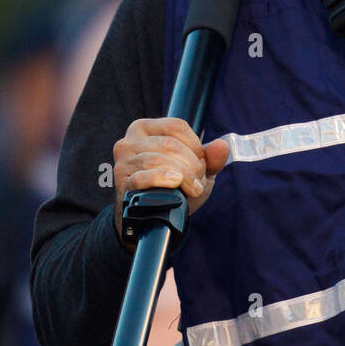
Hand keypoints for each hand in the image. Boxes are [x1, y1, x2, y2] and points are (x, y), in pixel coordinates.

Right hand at [113, 117, 229, 245]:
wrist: (152, 218)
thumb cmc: (173, 188)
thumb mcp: (196, 170)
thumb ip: (211, 158)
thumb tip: (222, 146)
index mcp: (146, 128)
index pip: (176, 126)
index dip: (195, 146)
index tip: (201, 164)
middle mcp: (130, 140)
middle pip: (170, 144)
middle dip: (191, 165)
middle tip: (197, 181)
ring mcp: (124, 161)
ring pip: (158, 160)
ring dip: (182, 176)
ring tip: (191, 189)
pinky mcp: (122, 182)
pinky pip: (143, 177)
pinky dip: (163, 180)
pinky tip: (175, 184)